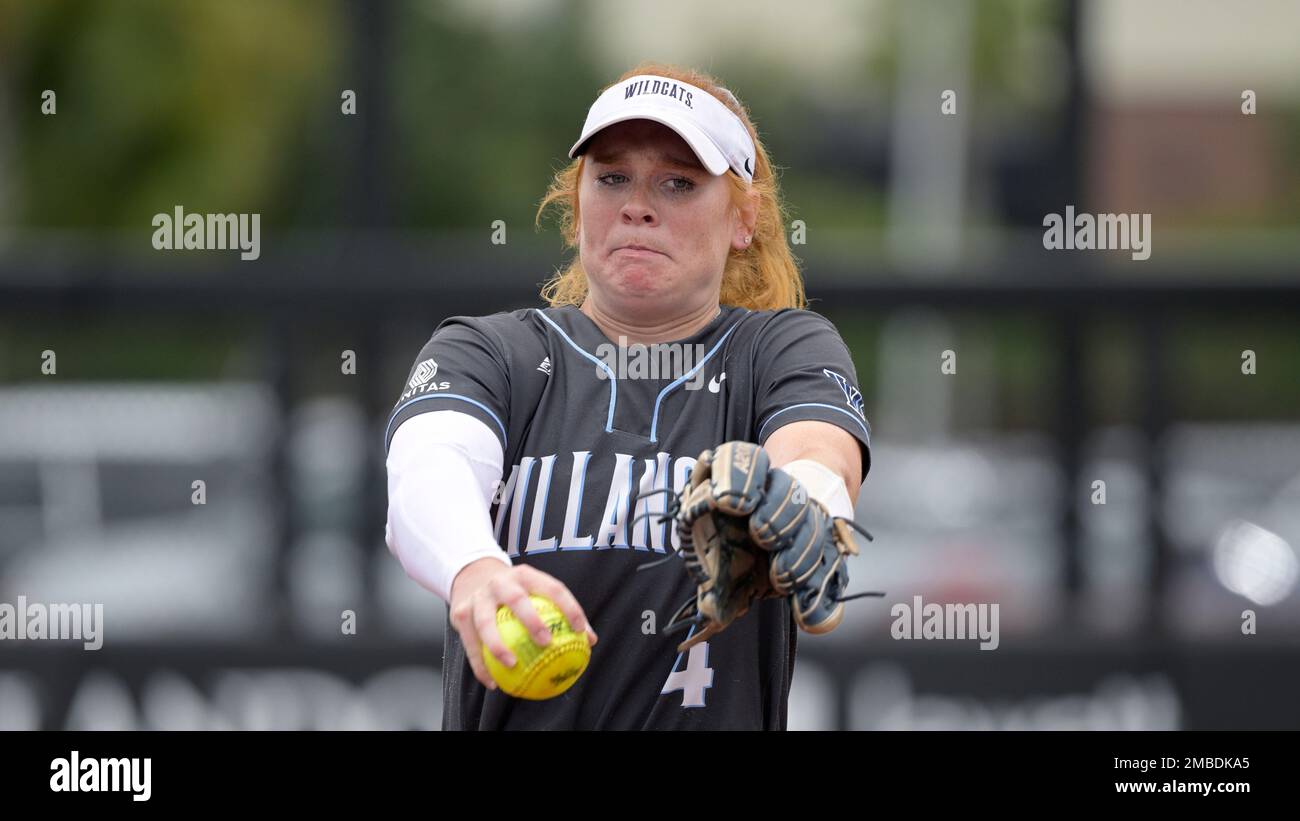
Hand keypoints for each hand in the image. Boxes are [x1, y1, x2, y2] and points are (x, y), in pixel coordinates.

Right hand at [448, 557, 597, 690]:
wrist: (472, 576)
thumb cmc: (515, 591)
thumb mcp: (536, 592)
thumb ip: (560, 613)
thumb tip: (590, 642)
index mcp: (525, 575)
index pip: (552, 588)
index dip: (569, 607)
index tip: (580, 631)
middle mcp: (500, 582)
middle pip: (516, 599)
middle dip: (531, 620)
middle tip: (546, 642)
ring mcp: (478, 597)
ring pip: (486, 622)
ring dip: (498, 645)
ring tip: (512, 665)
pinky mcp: (460, 613)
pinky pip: (471, 644)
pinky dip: (481, 665)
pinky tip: (494, 683)